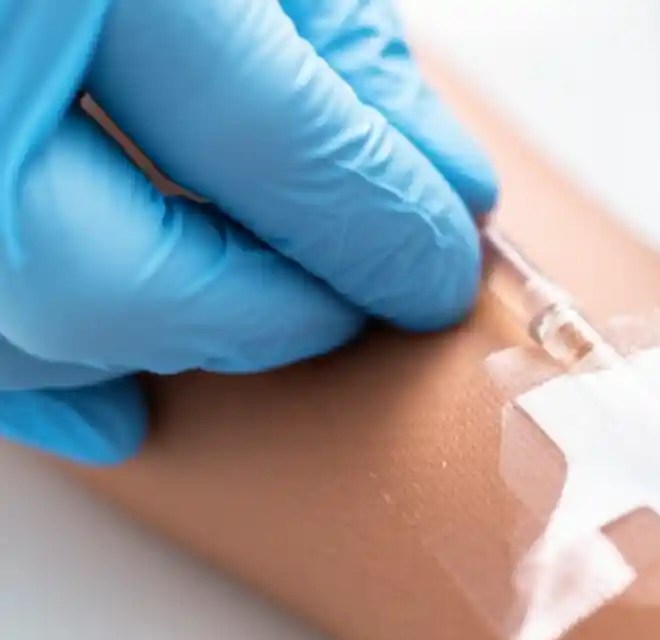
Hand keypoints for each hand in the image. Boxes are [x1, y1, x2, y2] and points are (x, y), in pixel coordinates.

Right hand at [0, 0, 495, 464]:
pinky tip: (114, 397)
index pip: (264, 144)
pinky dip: (32, 376)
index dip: (377, 231)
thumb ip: (347, 51)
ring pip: (4, 315)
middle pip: (95, 266)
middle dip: (255, 317)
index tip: (436, 270)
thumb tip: (443, 189)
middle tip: (348, 305)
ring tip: (254, 331)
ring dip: (148, 350)